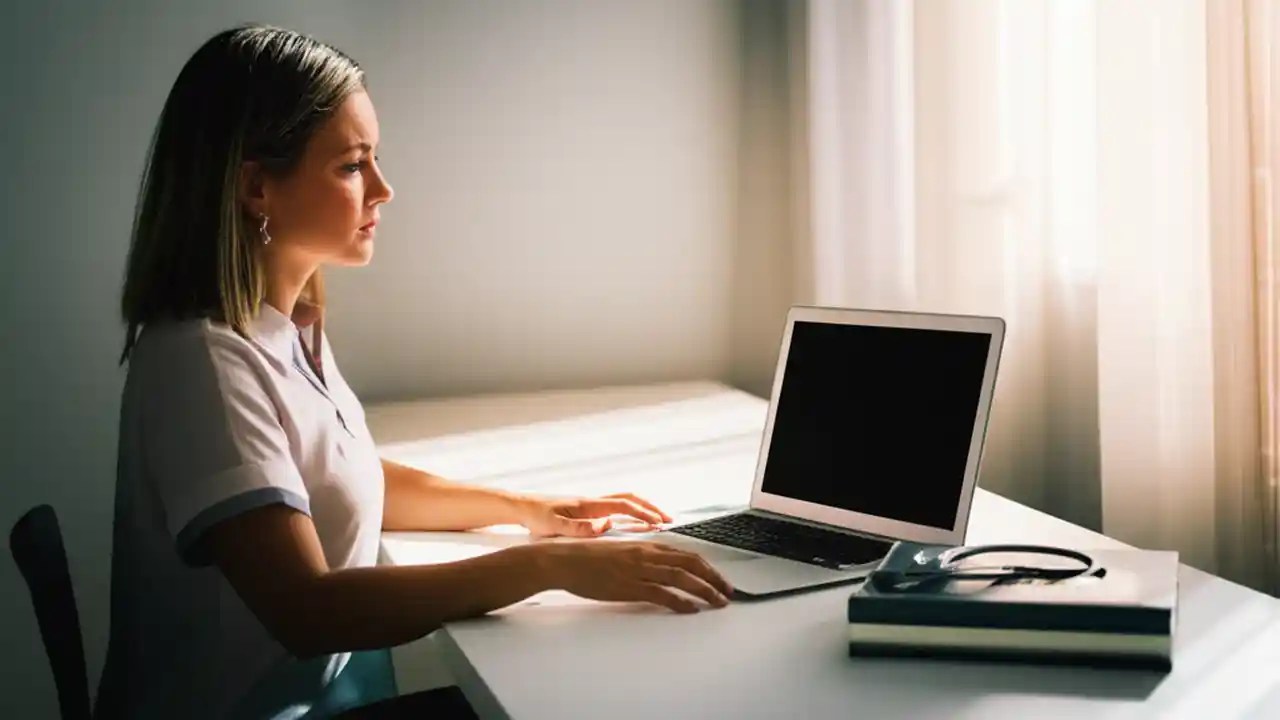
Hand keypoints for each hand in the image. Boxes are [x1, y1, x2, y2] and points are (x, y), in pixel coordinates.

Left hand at [519, 492, 673, 537]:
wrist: (522, 507)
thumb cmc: (536, 516)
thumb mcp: (554, 526)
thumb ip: (578, 528)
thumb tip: (604, 527)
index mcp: (590, 505)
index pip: (624, 506)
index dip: (644, 514)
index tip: (660, 523)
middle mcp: (594, 502)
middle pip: (630, 499)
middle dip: (651, 508)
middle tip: (669, 520)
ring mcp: (592, 505)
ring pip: (625, 502)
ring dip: (644, 509)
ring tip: (659, 521)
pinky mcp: (588, 511)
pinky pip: (616, 509)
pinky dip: (632, 513)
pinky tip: (636, 524)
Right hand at [534, 540, 733, 612]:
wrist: (564, 561)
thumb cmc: (587, 558)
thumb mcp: (620, 552)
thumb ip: (641, 557)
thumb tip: (658, 567)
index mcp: (645, 545)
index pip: (686, 554)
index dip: (707, 566)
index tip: (718, 577)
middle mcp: (646, 555)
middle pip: (690, 564)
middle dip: (714, 578)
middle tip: (727, 591)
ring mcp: (638, 570)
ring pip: (682, 578)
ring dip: (704, 590)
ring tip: (718, 601)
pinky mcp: (628, 586)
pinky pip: (662, 594)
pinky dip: (680, 601)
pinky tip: (691, 609)